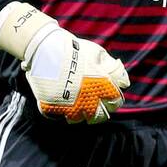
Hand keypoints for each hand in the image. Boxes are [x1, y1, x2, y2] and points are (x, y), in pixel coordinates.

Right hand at [0, 2, 128, 123]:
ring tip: (77, 103)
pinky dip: (60, 111)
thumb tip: (122, 81)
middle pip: (99, 117)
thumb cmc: (74, 49)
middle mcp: (86, 99)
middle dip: (99, 112)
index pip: (115, 102)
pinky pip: (58, 116)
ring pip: (78, 119)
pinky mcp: (51, 107)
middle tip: (94, 105)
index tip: (109, 97)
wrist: (44, 47)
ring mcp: (68, 105)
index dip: (114, 100)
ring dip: (79, 113)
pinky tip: (61, 101)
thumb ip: (112, 68)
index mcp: (100, 87)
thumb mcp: (98, 53)